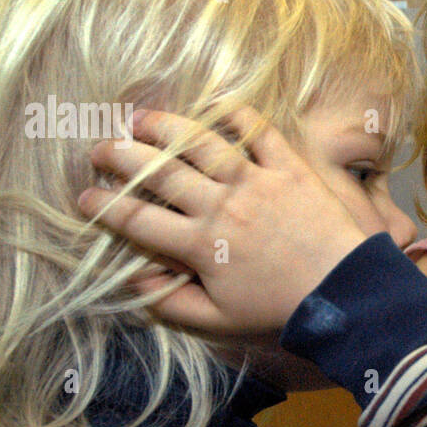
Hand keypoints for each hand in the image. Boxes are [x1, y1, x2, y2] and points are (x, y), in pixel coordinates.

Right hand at [78, 107, 365, 335]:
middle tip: (99, 148)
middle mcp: (221, 206)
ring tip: (139, 118)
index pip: (137, 221)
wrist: (344, 291)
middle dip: (121, 156)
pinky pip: (259, 132)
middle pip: (160, 172)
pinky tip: (216, 105)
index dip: (104, 206)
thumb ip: (173, 303)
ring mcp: (256, 182)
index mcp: (201, 245)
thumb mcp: (220, 321)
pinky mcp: (289, 168)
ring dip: (165, 126)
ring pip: (200, 143)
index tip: (83, 196)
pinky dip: (237, 115)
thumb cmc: (280, 309)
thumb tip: (136, 281)